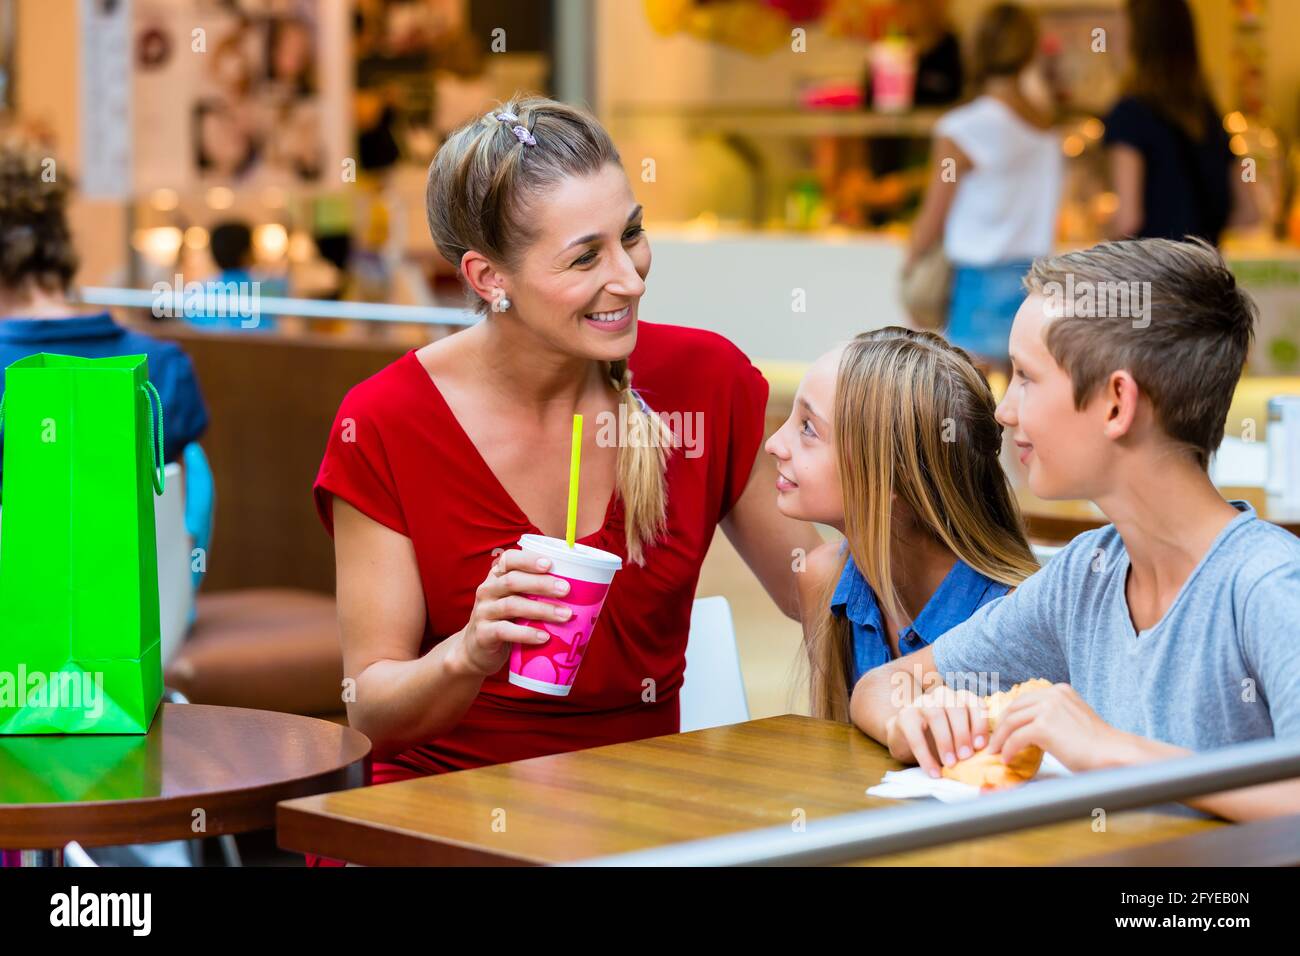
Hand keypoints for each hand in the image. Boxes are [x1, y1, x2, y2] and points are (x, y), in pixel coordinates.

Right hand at [452, 549, 572, 677]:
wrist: (476, 651)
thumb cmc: (506, 621)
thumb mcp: (517, 602)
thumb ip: (536, 594)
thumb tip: (581, 590)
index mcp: (497, 577)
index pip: (509, 560)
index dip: (528, 559)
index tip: (550, 564)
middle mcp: (487, 590)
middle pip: (513, 581)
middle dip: (542, 584)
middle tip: (566, 589)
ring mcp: (483, 612)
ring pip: (512, 605)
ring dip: (541, 609)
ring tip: (565, 615)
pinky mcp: (483, 634)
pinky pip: (505, 631)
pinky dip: (526, 633)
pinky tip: (544, 637)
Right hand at [887, 686, 989, 778]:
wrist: (907, 736)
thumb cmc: (940, 738)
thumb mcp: (959, 736)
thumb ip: (973, 741)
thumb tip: (988, 758)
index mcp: (960, 698)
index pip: (975, 704)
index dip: (980, 724)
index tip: (981, 746)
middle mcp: (942, 695)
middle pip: (955, 707)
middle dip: (962, 733)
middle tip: (965, 757)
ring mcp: (921, 703)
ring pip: (935, 714)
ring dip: (945, 741)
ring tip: (950, 764)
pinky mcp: (904, 716)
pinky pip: (915, 735)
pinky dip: (926, 756)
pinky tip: (933, 771)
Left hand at [987, 682, 1127, 771]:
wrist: (1114, 754)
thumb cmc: (1096, 745)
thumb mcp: (1072, 720)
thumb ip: (1053, 717)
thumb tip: (1028, 728)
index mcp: (1060, 691)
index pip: (1025, 700)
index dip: (1010, 715)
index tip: (1002, 729)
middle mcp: (1053, 695)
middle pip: (1014, 708)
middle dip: (1001, 725)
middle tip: (994, 741)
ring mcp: (1048, 709)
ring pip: (1011, 722)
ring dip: (1000, 739)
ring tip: (997, 752)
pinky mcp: (1044, 726)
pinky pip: (1016, 737)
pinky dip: (1009, 749)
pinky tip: (1008, 759)